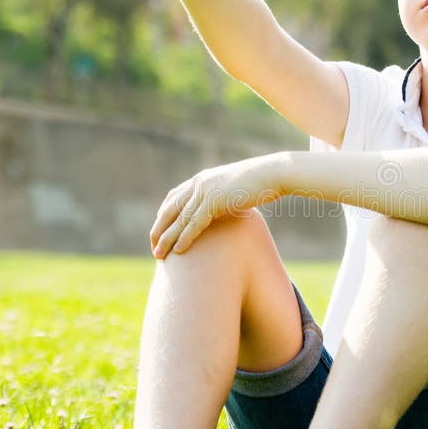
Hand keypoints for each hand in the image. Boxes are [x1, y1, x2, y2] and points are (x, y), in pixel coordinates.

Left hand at [149, 155, 286, 258]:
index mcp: (202, 179)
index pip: (174, 198)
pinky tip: (178, 251)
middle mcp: (199, 183)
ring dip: (166, 238)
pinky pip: (194, 223)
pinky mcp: (214, 201)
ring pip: (178, 219)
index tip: (160, 233)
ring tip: (159, 254)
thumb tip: (222, 209)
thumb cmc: (260, 183)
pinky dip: (184, 238)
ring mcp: (206, 191)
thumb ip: (223, 198)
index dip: (164, 216)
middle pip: (169, 209)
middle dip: (159, 230)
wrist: (274, 174)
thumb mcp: (236, 189)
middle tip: (154, 248)